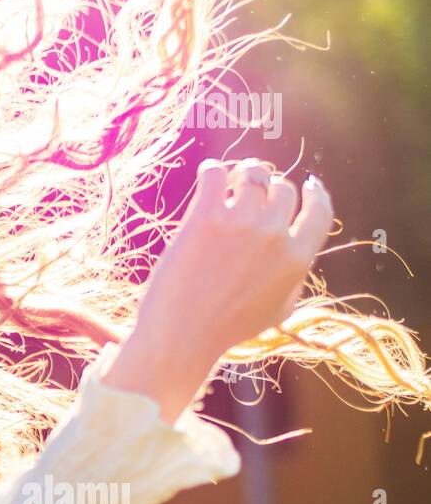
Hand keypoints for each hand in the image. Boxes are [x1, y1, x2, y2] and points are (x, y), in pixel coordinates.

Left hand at [100, 157, 334, 423]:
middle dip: (270, 186)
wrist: (184, 334)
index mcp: (298, 259)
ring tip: (229, 180)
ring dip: (243, 173)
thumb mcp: (280, 310)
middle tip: (253, 188)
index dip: (316, 193)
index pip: (320, 212)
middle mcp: (275, 236)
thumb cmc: (228, 328)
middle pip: (282, 189)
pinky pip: (215, 173)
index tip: (309, 184)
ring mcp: (241, 223)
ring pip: (251, 175)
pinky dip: (213, 169)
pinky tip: (208, 174)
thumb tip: (299, 253)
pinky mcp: (206, 216)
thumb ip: (295, 278)